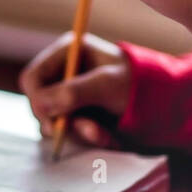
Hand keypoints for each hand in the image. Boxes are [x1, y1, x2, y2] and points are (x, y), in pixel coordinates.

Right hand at [18, 33, 132, 147]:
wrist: (159, 102)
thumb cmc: (134, 83)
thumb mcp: (107, 85)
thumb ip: (74, 92)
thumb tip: (41, 105)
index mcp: (67, 53)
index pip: (33, 78)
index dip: (37, 100)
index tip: (52, 119)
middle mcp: (63, 73)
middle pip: (38, 103)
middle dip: (61, 121)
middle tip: (85, 129)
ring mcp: (67, 95)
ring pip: (52, 122)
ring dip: (76, 132)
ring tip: (101, 133)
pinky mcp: (75, 114)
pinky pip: (67, 132)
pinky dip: (84, 137)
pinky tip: (104, 136)